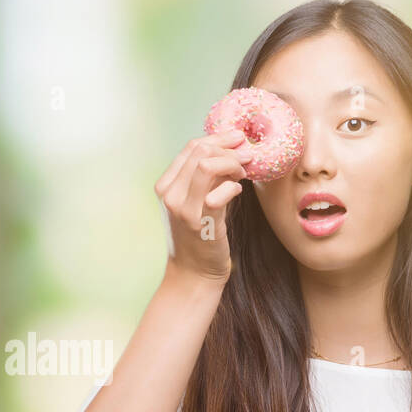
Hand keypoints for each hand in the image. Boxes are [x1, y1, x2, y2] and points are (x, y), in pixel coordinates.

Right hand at [154, 129, 250, 282]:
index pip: (191, 147)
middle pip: (200, 150)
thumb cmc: (197, 235)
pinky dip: (234, 185)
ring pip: (207, 164)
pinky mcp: (201, 222)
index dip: (219, 138)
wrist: (193, 273)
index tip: (238, 141)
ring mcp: (183, 208)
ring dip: (232, 163)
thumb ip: (203, 178)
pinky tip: (238, 191)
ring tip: (243, 173)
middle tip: (247, 158)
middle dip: (229, 149)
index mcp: (165, 185)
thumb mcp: (193, 201)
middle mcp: (170, 194)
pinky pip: (221, 190)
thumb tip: (230, 148)